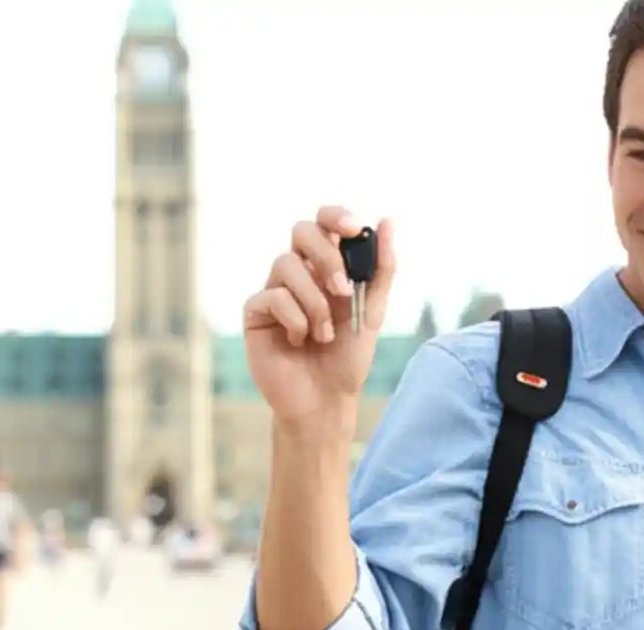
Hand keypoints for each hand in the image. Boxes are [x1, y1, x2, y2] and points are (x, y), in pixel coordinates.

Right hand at [243, 206, 396, 422]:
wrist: (326, 399)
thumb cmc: (348, 356)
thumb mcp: (374, 310)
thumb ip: (381, 268)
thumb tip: (387, 220)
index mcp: (327, 266)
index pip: (324, 222)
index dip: (335, 215)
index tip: (353, 228)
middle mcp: (299, 272)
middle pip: (301, 230)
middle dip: (326, 257)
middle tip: (344, 291)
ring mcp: (275, 289)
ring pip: (286, 264)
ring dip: (315, 302)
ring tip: (326, 333)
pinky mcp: (256, 312)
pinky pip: (273, 296)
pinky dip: (296, 320)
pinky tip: (301, 341)